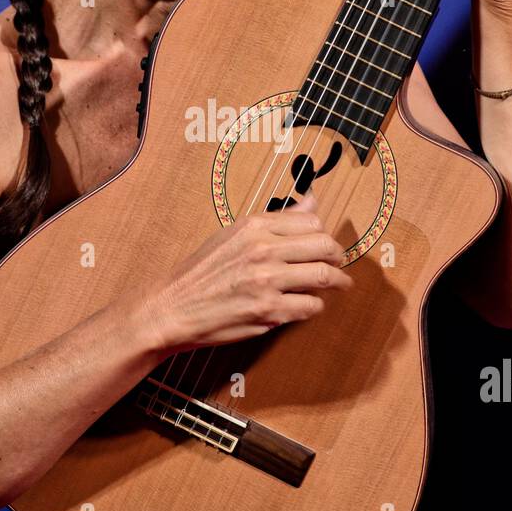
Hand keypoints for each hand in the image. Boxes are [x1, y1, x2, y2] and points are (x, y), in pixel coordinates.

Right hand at [145, 190, 352, 354]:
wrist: (172, 307)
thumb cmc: (200, 272)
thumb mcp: (234, 234)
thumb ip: (276, 220)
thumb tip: (312, 199)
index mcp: (254, 226)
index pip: (311, 221)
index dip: (323, 233)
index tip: (325, 244)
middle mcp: (263, 250)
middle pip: (324, 246)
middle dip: (338, 257)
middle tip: (339, 264)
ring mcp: (266, 281)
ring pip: (324, 276)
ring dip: (338, 282)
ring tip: (340, 285)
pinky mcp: (268, 311)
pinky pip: (310, 306)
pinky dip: (316, 306)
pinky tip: (310, 305)